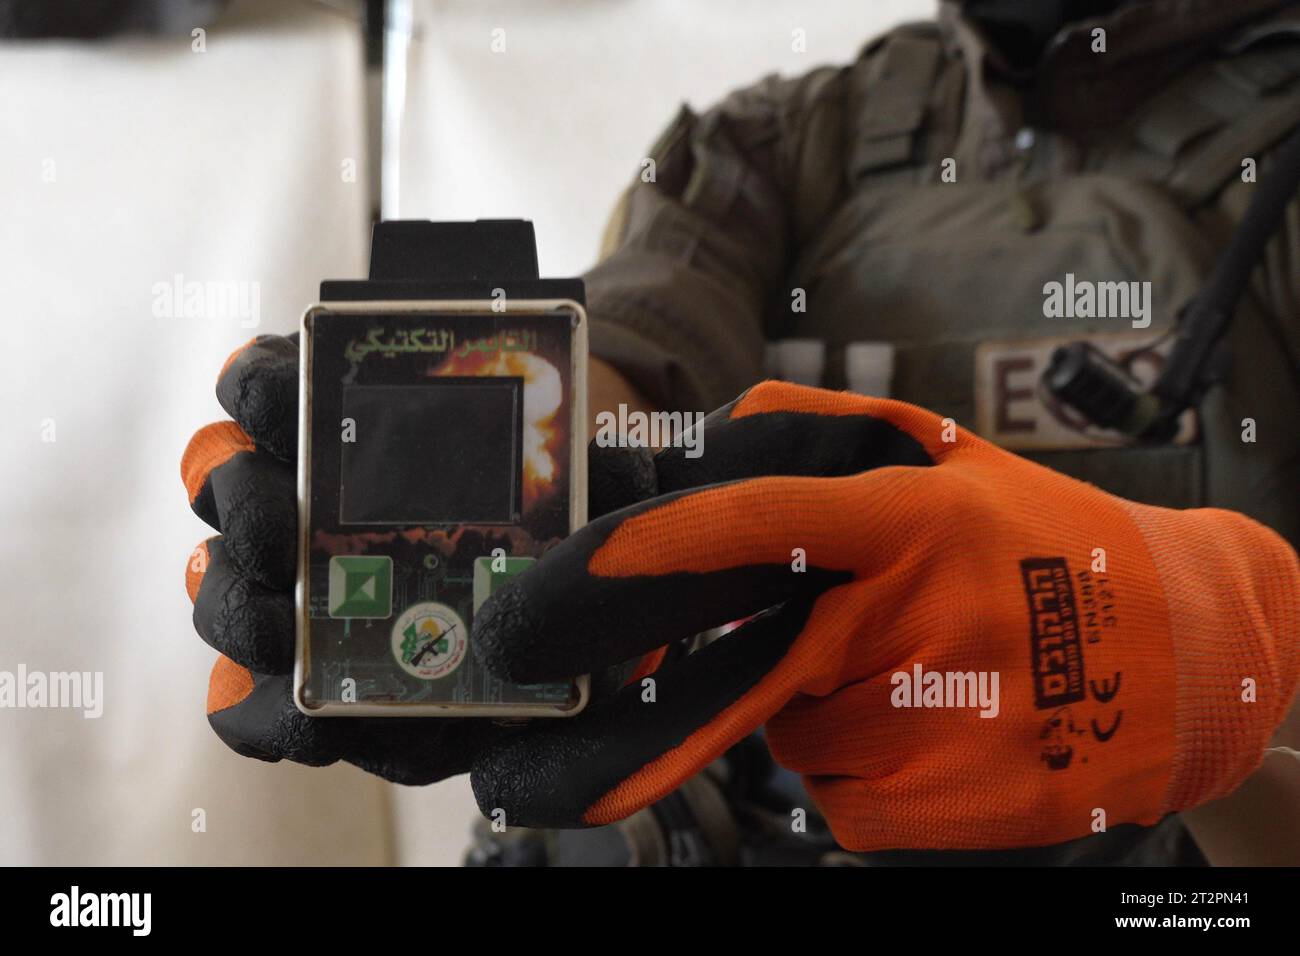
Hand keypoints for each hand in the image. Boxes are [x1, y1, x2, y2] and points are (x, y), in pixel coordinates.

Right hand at [181, 335, 654, 785]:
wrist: (556, 614)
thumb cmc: (553, 526)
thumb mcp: (580, 482)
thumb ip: (589, 465)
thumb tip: (605, 467)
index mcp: (345, 427)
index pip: (263, 382)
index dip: (257, 387)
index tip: (278, 406)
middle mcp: (296, 499)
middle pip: (221, 481)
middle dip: (244, 507)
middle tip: (277, 539)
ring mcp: (286, 591)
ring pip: (220, 593)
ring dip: (248, 616)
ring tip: (292, 640)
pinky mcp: (300, 682)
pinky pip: (248, 705)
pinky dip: (273, 716)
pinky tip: (322, 723)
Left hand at [468, 381, 1299, 849]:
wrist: (1182, 655)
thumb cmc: (1046, 544)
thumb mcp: (947, 466)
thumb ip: (819, 448)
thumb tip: (693, 452)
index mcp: (909, 519)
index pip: (755, 525)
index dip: (645, 559)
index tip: (558, 593)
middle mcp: (913, 618)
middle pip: (742, 678)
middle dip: (633, 724)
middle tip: (542, 757)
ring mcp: (925, 722)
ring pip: (784, 729)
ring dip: (806, 705)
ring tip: (909, 670)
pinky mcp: (932, 806)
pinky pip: (828, 789)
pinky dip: (849, 760)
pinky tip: (925, 723)